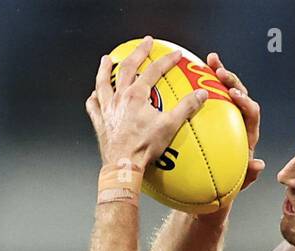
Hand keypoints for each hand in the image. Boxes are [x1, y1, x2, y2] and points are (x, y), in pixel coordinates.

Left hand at [85, 36, 209, 170]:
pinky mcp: (100, 121)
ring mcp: (107, 108)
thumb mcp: (170, 126)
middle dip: (138, 52)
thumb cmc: (144, 147)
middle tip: (145, 42)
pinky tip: (94, 95)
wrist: (123, 165)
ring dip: (106, 68)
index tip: (175, 54)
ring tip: (108, 59)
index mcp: (136, 95)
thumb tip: (201, 95)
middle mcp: (120, 97)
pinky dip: (94, 98)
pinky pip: (93, 106)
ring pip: (103, 82)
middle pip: (128, 68)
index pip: (154, 71)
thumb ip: (186, 108)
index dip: (167, 60)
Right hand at [203, 51, 265, 192]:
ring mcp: (225, 118)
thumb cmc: (228, 186)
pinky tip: (191, 71)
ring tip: (209, 60)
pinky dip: (202, 83)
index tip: (234, 95)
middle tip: (219, 70)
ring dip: (218, 73)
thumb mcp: (238, 183)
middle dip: (232, 80)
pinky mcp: (212, 116)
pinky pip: (208, 96)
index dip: (246, 102)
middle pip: (240, 95)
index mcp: (248, 135)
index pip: (252, 114)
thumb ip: (250, 174)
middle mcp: (239, 123)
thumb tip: (259, 164)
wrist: (213, 189)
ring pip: (225, 91)